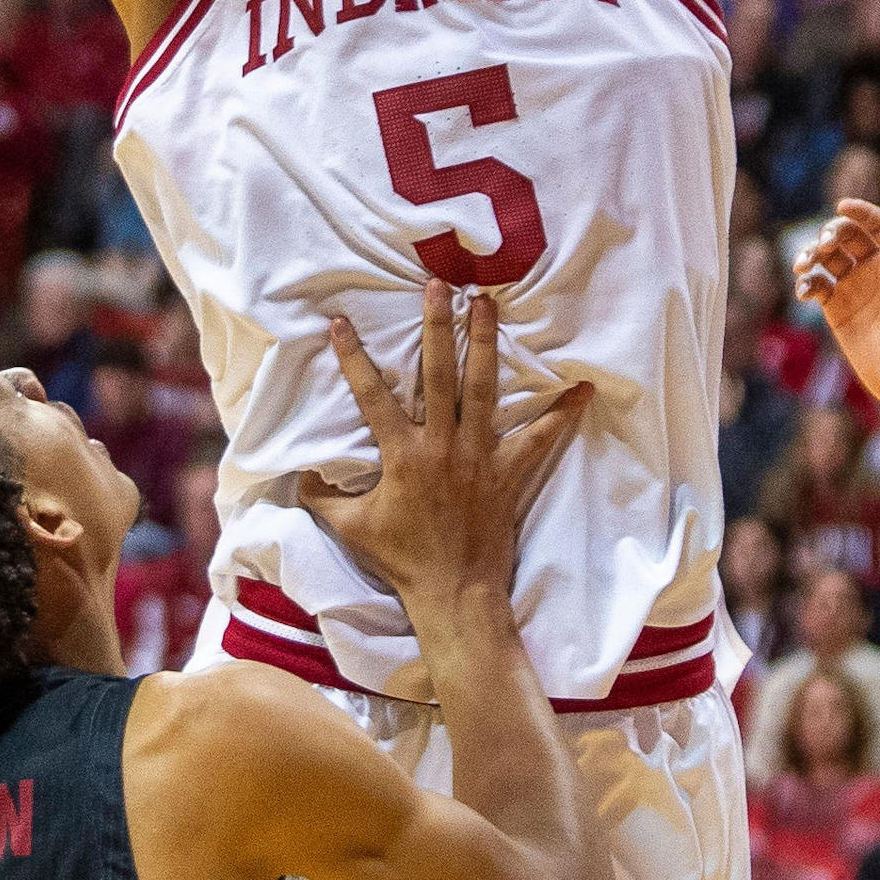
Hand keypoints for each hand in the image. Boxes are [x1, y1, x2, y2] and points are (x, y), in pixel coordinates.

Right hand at [301, 282, 589, 620]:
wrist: (454, 592)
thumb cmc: (402, 560)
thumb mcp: (351, 529)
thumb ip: (321, 498)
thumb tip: (296, 475)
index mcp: (402, 455)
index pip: (372, 396)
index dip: (354, 358)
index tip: (340, 322)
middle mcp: (442, 446)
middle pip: (439, 375)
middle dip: (438, 327)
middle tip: (440, 286)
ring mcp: (480, 457)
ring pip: (485, 390)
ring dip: (486, 344)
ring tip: (488, 305)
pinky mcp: (509, 473)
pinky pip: (540, 438)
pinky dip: (562, 414)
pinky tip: (584, 388)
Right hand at [795, 202, 879, 408]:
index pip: (878, 225)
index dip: (861, 212)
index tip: (841, 205)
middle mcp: (875, 268)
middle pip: (846, 236)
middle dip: (831, 233)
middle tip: (824, 245)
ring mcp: (853, 287)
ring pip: (826, 258)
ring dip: (810, 254)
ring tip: (803, 265)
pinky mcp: (836, 309)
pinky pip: (815, 286)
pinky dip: (806, 283)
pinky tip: (804, 291)